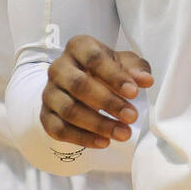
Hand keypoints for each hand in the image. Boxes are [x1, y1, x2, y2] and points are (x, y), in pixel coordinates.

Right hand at [41, 35, 153, 150]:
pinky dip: (82, 138)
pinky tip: (104, 142)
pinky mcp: (45, 115)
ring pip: (69, 110)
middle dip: (108, 102)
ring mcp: (49, 92)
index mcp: (78, 47)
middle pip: (78, 85)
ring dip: (98, 124)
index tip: (135, 92)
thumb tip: (145, 80)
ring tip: (123, 133)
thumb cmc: (105, 70)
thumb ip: (136, 69)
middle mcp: (59, 67)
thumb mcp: (123, 63)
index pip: (94, 58)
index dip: (114, 76)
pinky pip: (59, 129)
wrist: (79, 83)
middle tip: (132, 116)